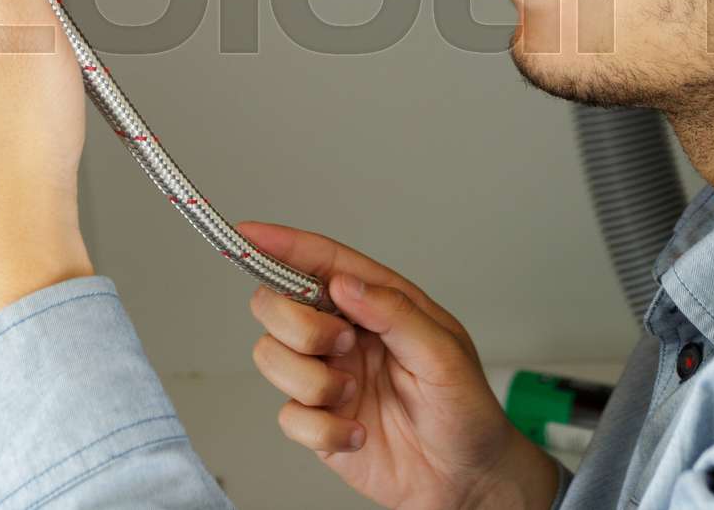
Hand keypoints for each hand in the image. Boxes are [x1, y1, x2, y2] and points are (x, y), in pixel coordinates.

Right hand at [240, 222, 562, 509]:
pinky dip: (321, 429)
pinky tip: (359, 433)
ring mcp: (328, 377)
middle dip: (299, 325)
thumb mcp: (444, 354)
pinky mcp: (318, 421)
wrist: (464, 479)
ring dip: (311, 381)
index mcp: (378, 305)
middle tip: (341, 346)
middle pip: (278, 304)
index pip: (323, 263)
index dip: (282, 245)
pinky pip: (287, 415)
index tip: (246, 233)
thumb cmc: (466, 410)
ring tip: (354, 395)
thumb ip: (394, 313)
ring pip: (271, 356)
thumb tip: (345, 284)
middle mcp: (346, 335)